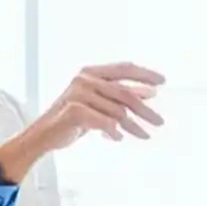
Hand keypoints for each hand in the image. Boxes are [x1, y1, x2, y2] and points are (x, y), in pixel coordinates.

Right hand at [34, 62, 165, 150]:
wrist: (43, 134)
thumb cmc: (71, 118)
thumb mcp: (99, 104)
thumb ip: (119, 96)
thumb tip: (149, 92)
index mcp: (90, 72)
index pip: (124, 68)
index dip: (145, 74)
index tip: (162, 81)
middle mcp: (84, 79)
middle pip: (124, 93)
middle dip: (145, 109)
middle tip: (159, 121)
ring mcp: (77, 94)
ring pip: (117, 111)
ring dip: (133, 125)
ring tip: (143, 134)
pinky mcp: (74, 110)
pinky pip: (104, 122)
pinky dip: (113, 130)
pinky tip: (117, 137)